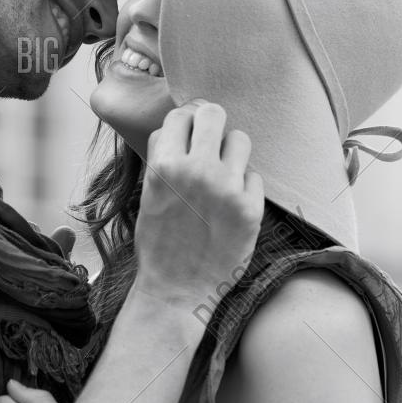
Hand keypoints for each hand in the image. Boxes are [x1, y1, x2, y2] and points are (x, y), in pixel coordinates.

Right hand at [133, 100, 263, 306]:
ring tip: (222, 174)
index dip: (185, 122)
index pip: (180, 114)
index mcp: (164, 167)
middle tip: (210, 141)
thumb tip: (182, 122)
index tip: (189, 132)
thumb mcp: (147, 193)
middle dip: (210, 123)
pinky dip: (243, 185)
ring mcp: (227, 189)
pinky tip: (230, 204)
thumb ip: (161, 156)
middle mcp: (196, 172)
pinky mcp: (251, 209)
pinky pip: (254, 174)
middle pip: (213, 113)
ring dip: (231, 152)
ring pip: (240, 139)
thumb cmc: (158, 241)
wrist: (175, 290)